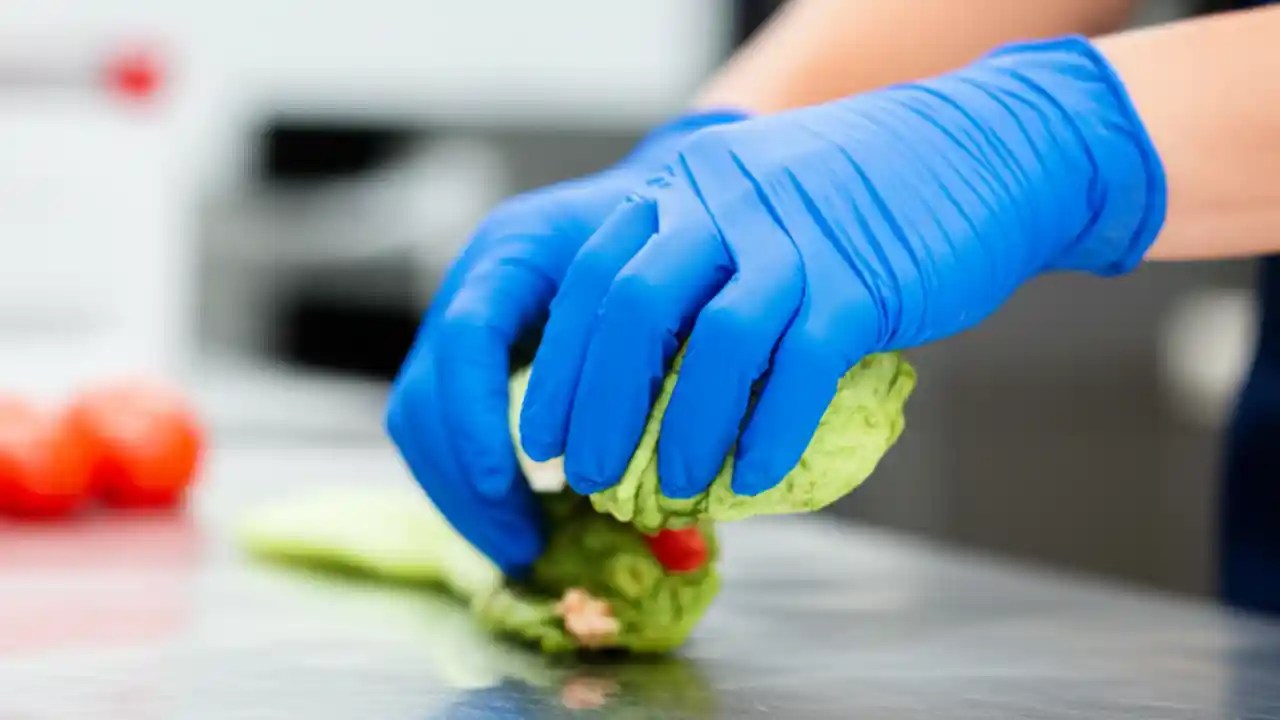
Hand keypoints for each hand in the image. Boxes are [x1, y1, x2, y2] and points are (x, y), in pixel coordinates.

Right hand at [386, 111, 746, 573]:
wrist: (658, 207)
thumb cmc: (678, 252)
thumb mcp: (679, 290)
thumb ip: (674, 368)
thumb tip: (687, 503)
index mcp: (520, 249)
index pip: (471, 334)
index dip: (479, 416)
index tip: (510, 483)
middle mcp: (474, 283)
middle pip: (427, 390)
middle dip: (466, 481)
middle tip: (524, 547)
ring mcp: (459, 321)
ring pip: (419, 420)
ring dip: (462, 495)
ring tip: (523, 546)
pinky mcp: (463, 361)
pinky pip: (439, 430)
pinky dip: (470, 484)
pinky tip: (519, 517)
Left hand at [519, 36, 1164, 498]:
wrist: (980, 149)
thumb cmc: (858, 197)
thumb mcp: (757, 203)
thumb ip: (702, 267)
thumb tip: (649, 383)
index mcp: (689, 188)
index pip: (592, 276)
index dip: (560, 364)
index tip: (542, 434)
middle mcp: (729, 204)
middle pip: (633, 307)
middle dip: (598, 404)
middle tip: (587, 475)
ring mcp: (798, 240)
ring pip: (716, 342)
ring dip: (683, 429)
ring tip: (673, 488)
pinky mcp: (863, 281)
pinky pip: (802, 367)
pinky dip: (772, 430)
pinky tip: (756, 476)